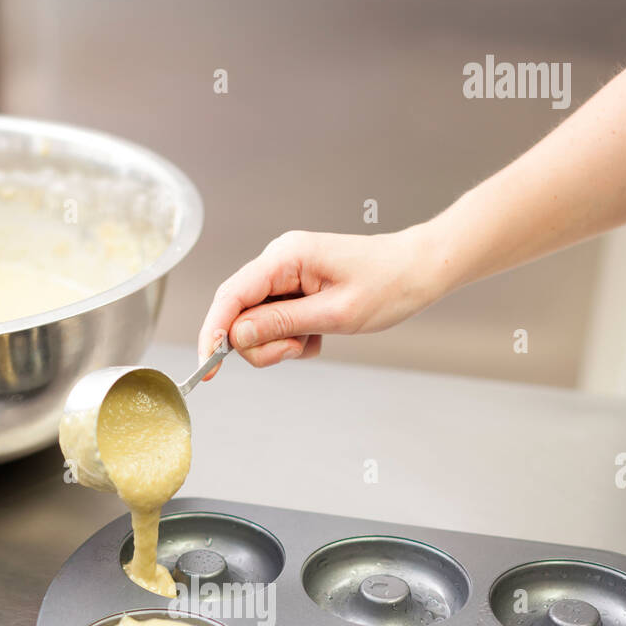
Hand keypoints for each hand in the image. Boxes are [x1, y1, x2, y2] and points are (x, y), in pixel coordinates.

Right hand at [198, 226, 438, 375]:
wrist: (418, 271)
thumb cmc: (388, 284)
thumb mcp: (334, 314)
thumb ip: (281, 324)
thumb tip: (236, 335)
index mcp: (286, 257)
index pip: (230, 296)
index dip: (214, 333)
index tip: (207, 368)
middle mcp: (279, 261)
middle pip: (239, 315)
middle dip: (262, 344)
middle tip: (298, 348)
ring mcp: (287, 276)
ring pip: (257, 325)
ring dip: (281, 344)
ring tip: (315, 339)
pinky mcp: (296, 290)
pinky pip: (277, 324)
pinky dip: (294, 339)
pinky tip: (320, 334)